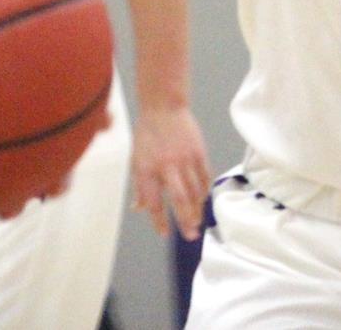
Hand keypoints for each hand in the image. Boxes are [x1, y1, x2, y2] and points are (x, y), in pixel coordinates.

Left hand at [128, 103, 210, 241]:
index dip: (159, 220)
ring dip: (197, 209)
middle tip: (191, 235)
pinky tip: (203, 198)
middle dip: (185, 221)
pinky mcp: (198, 152)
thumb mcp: (136, 159)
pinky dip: (204, 189)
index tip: (164, 234)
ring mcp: (184, 159)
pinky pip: (204, 176)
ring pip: (194, 191)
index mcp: (147, 170)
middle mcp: (166, 167)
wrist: (163, 106)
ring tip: (198, 221)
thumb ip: (139, 186)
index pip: (154, 202)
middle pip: (179, 200)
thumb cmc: (147, 133)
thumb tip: (138, 208)